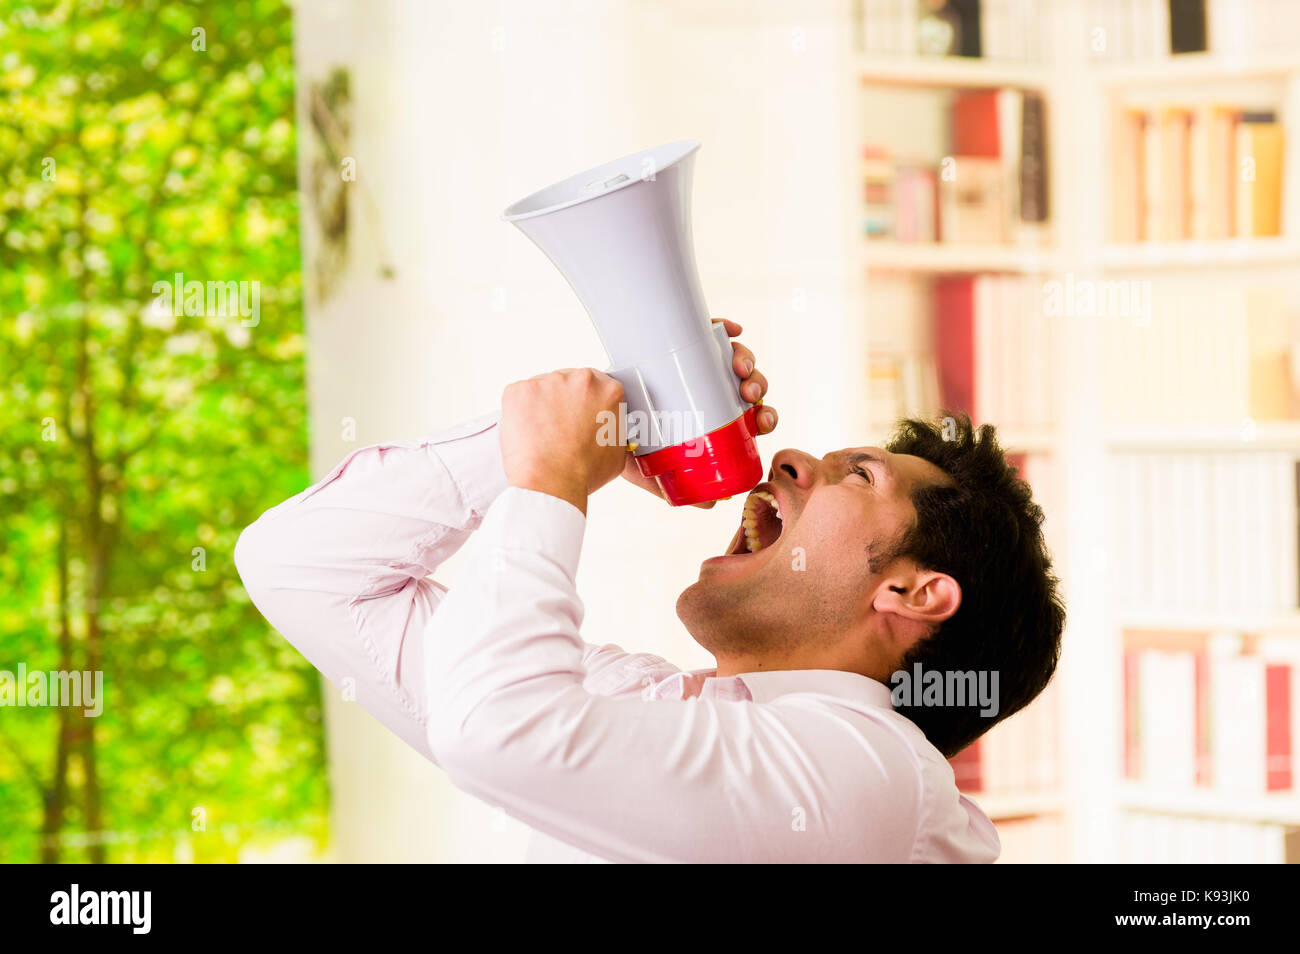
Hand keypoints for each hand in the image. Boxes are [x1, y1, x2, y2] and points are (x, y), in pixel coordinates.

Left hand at [500, 368, 627, 515]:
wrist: (551, 483)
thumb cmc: (582, 473)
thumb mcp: (617, 452)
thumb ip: (614, 428)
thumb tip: (608, 428)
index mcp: (609, 391)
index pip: (599, 386)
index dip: (588, 403)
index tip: (581, 414)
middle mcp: (581, 380)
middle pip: (570, 382)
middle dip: (565, 401)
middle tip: (561, 428)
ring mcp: (548, 382)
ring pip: (543, 388)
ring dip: (542, 405)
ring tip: (543, 434)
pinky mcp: (519, 390)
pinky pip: (518, 395)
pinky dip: (520, 411)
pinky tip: (528, 432)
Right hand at [620, 319, 777, 507]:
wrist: (590, 417)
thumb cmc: (626, 441)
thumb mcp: (652, 468)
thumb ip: (677, 487)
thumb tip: (712, 503)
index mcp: (715, 417)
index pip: (750, 414)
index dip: (764, 415)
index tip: (761, 420)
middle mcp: (711, 390)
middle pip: (746, 384)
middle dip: (756, 384)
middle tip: (747, 393)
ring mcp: (697, 364)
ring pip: (733, 358)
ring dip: (746, 360)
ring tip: (738, 369)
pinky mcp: (681, 344)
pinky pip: (710, 332)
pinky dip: (725, 328)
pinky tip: (733, 331)